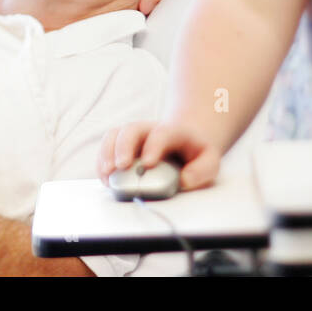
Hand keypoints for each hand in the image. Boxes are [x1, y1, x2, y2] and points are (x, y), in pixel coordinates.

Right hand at [97, 120, 221, 191]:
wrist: (185, 141)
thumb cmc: (195, 154)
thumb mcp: (209, 160)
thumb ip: (202, 170)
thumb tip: (184, 180)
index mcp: (173, 132)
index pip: (162, 133)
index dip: (153, 146)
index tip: (148, 163)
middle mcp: (149, 130)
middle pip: (132, 130)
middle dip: (124, 147)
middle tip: (121, 166)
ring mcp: (134, 136)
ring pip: (115, 135)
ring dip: (108, 153)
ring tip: (107, 172)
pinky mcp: (122, 146)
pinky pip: (107, 147)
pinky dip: (102, 160)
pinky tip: (104, 176)